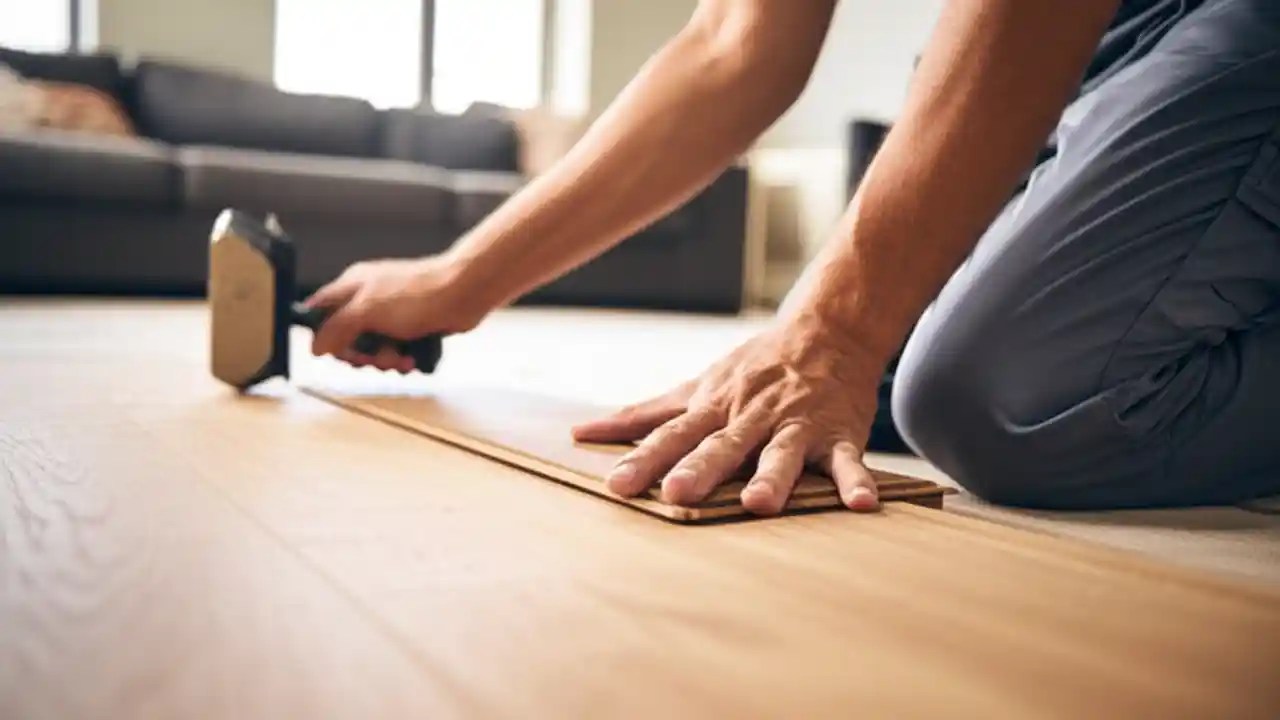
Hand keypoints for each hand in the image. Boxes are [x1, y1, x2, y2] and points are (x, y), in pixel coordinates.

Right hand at [304, 255, 490, 370]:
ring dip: (384, 360)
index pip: (320, 312)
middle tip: (375, 358)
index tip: (337, 351)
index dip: (323, 335)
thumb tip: (315, 347)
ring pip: (373, 349)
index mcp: (352, 287)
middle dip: (361, 355)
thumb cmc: (417, 294)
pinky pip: (396, 351)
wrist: (463, 293)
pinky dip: (401, 358)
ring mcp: (390, 315)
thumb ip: (337, 327)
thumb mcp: (367, 310)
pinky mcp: (411, 328)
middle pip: (347, 338)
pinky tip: (412, 359)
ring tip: (400, 358)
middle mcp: (368, 300)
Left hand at [572, 316, 884, 514]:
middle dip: (700, 468)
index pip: (672, 436)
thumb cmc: (753, 369)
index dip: (644, 459)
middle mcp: (751, 416)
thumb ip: (644, 413)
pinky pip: (847, 461)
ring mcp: (795, 424)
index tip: (617, 486)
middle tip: (677, 494)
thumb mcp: (696, 386)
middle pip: (721, 445)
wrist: (828, 331)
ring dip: (772, 477)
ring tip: (760, 505)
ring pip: (781, 452)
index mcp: (714, 408)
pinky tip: (860, 506)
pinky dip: (856, 482)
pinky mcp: (838, 433)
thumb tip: (581, 433)